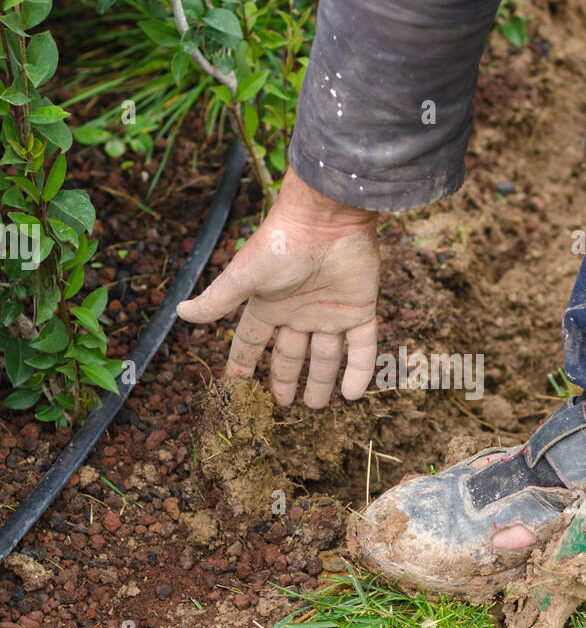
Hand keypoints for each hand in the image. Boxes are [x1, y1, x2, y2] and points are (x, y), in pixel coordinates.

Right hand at [176, 167, 379, 407]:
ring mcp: (330, 312)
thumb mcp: (244, 276)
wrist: (326, 220)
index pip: (251, 341)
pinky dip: (360, 370)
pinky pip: (362, 346)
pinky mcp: (360, 309)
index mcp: (269, 305)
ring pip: (326, 356)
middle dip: (285, 379)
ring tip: (316, 407)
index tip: (237, 385)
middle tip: (283, 405)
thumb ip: (217, 300)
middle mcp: (298, 312)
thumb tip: (180, 314)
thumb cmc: (281, 245)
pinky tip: (354, 395)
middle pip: (290, 354)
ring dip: (321, 381)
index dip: (244, 362)